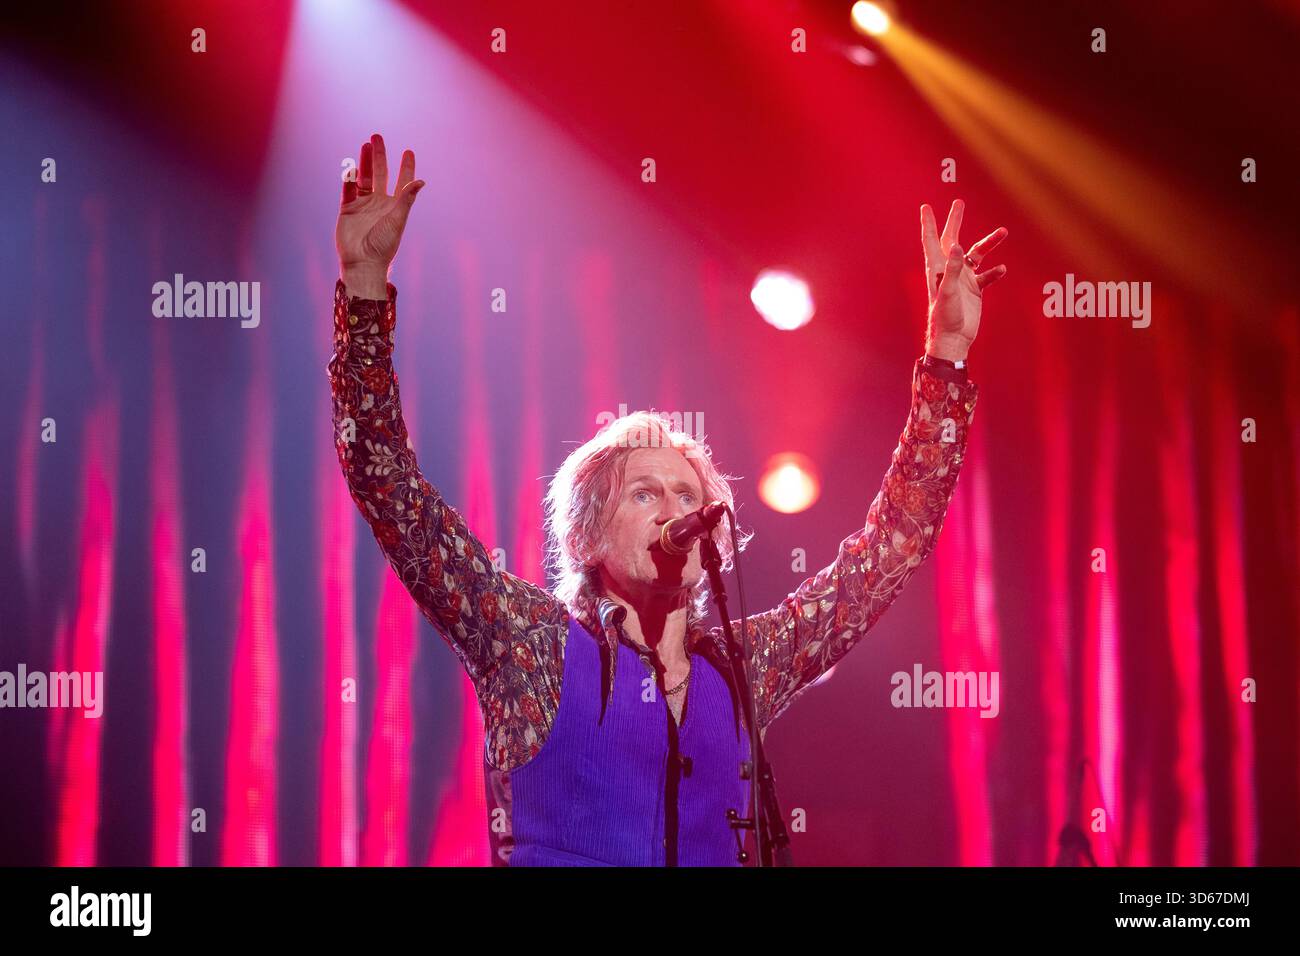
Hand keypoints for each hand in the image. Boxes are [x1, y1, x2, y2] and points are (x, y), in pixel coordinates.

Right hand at [336, 133, 425, 296]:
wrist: (363, 262)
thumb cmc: (384, 245)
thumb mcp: (398, 220)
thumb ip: (406, 199)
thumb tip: (421, 181)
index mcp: (395, 206)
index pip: (402, 181)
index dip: (406, 167)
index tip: (408, 151)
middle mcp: (379, 203)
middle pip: (379, 173)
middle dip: (379, 156)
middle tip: (377, 137)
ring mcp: (363, 205)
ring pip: (362, 177)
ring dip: (364, 161)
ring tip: (365, 144)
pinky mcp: (347, 209)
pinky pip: (347, 189)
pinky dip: (348, 178)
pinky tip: (350, 166)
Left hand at [920, 199, 1007, 361]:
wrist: (954, 338)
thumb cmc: (945, 316)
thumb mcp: (948, 291)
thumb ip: (952, 269)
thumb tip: (956, 246)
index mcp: (937, 268)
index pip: (932, 240)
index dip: (928, 223)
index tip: (925, 207)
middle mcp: (949, 270)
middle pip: (952, 240)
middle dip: (955, 221)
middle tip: (959, 203)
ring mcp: (962, 279)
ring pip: (976, 255)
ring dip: (989, 244)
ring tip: (1004, 232)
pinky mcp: (974, 290)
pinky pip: (986, 276)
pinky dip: (994, 271)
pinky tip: (1002, 269)